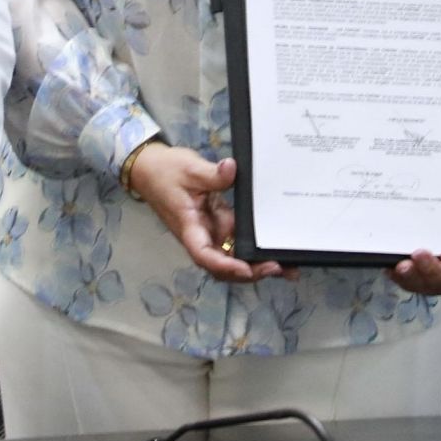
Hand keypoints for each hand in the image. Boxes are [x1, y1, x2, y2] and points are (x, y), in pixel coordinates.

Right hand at [124, 143, 283, 283]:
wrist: (152, 168)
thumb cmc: (165, 171)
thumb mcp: (189, 168)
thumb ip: (211, 173)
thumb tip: (231, 169)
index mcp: (189, 227)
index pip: (204, 255)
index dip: (225, 266)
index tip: (246, 269)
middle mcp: (202, 236)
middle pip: (224, 266)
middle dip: (250, 272)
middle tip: (279, 268)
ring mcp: (211, 232)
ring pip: (234, 258)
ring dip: (257, 265)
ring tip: (288, 267)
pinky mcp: (219, 224)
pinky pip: (238, 242)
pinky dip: (255, 249)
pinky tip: (277, 250)